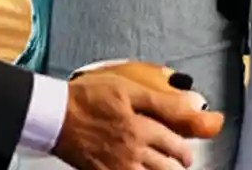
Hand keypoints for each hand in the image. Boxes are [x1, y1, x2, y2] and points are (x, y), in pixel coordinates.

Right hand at [52, 67, 223, 169]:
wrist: (55, 115)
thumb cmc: (88, 99)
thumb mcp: (129, 89)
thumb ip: (165, 101)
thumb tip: (196, 105)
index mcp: (143, 128)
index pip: (179, 145)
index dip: (186, 147)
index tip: (185, 146)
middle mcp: (134, 152)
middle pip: (170, 168)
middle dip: (178, 163)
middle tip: (177, 158)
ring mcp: (119, 168)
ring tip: (160, 166)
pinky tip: (138, 168)